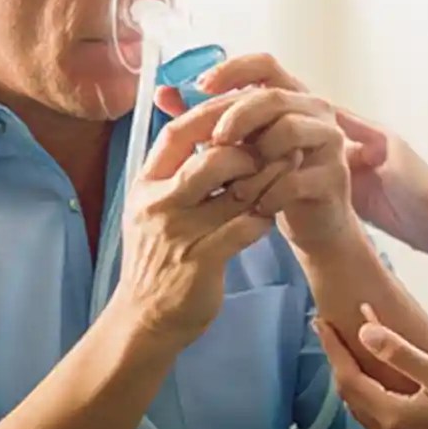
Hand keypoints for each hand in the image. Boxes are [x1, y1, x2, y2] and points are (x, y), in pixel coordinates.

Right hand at [112, 98, 292, 349]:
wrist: (144, 318)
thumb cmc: (156, 257)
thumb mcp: (151, 209)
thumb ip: (173, 173)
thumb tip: (207, 131)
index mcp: (146, 186)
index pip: (176, 133)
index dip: (211, 116)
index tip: (239, 110)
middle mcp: (159, 205)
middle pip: (211, 159)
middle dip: (248, 151)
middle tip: (270, 149)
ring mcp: (180, 233)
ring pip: (237, 192)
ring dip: (266, 181)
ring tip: (283, 173)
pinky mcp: (203, 261)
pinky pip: (247, 228)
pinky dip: (265, 217)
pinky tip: (271, 215)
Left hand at [158, 65, 354, 250]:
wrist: (314, 222)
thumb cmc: (272, 177)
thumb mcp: (239, 144)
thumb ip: (206, 118)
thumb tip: (162, 93)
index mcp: (290, 95)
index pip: (264, 64)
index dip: (233, 69)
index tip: (201, 85)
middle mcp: (314, 110)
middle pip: (273, 96)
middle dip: (238, 116)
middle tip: (213, 141)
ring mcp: (328, 140)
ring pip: (289, 130)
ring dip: (254, 158)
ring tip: (234, 186)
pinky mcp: (334, 175)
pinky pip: (297, 176)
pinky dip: (269, 192)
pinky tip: (255, 206)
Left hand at [314, 305, 427, 428]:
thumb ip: (400, 352)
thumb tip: (364, 329)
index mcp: (394, 415)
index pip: (349, 377)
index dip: (332, 347)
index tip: (320, 322)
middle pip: (350, 394)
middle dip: (336, 360)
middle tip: (328, 331)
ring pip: (362, 406)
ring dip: (350, 377)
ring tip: (346, 350)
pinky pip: (378, 414)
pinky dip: (368, 391)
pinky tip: (376, 380)